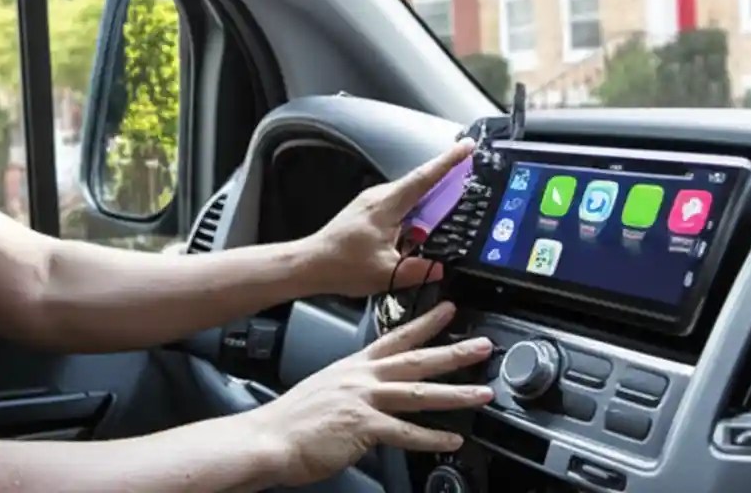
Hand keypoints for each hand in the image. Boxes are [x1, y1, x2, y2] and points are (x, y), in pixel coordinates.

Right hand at [244, 301, 492, 487]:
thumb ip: (354, 391)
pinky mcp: (363, 426)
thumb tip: (371, 399)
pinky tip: (452, 439)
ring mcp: (363, 400)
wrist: (269, 437)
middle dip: (453, 352)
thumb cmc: (292, 420)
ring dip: (454, 394)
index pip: (396, 338)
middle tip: (481, 345)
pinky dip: (431, 437)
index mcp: (353, 367)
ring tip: (481, 394)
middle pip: (415, 360)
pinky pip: (405, 432)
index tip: (448, 310)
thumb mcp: (326, 391)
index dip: (425, 323)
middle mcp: (361, 378)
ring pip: (418, 392)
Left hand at [304, 139, 476, 296]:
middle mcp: (378, 197)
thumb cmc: (340, 265)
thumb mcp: (386, 273)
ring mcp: (371, 203)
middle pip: (419, 182)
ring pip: (409, 195)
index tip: (467, 147)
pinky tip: (420, 228)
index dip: (448, 162)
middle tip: (468, 175)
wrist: (310, 264)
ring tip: (449, 206)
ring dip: (429, 198)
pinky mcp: (367, 212)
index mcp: (386, 205)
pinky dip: (414, 210)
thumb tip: (440, 267)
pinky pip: (398, 205)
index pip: (424, 178)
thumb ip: (418, 270)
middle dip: (444, 177)